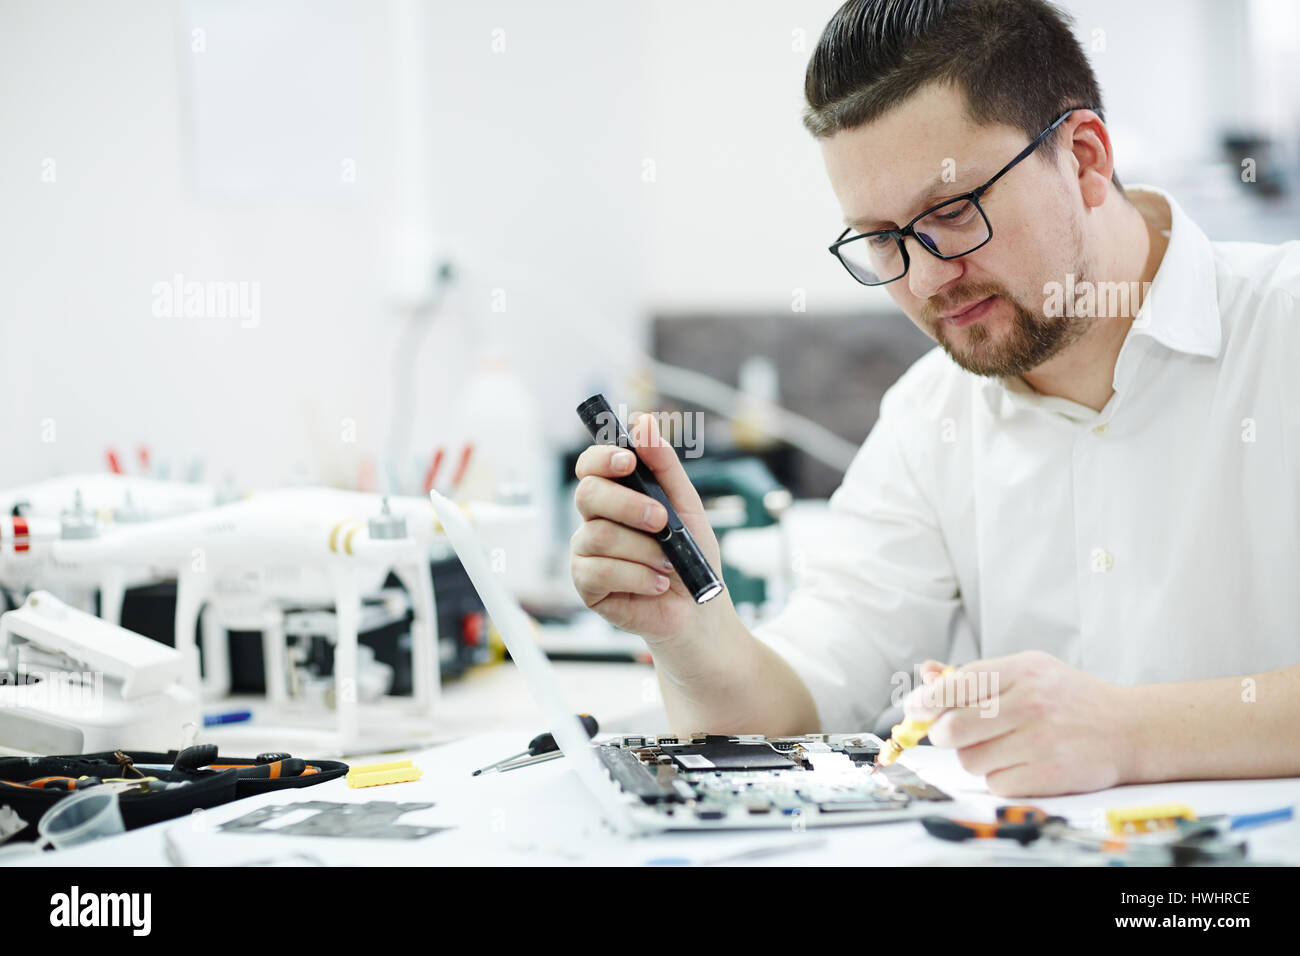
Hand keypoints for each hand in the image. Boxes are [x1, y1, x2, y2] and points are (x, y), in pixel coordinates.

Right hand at [569, 412, 731, 643]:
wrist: (699, 609)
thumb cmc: (690, 556)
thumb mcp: (687, 506)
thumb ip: (664, 466)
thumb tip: (643, 423)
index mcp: (615, 496)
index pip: (590, 465)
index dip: (602, 457)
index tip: (628, 460)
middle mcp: (594, 521)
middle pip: (588, 494)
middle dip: (628, 505)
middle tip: (661, 521)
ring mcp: (586, 554)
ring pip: (598, 536)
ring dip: (643, 550)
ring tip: (667, 564)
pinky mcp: (586, 586)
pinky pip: (600, 572)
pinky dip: (637, 577)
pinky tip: (656, 584)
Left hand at [904, 650, 1131, 796]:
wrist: (1128, 728)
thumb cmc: (1069, 698)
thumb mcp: (1029, 671)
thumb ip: (978, 675)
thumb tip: (927, 674)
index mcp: (1022, 670)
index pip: (957, 685)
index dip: (927, 700)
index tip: (913, 709)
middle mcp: (1031, 703)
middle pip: (955, 728)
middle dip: (943, 734)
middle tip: (951, 733)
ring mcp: (1041, 741)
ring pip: (971, 759)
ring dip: (974, 756)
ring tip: (999, 745)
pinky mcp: (1049, 775)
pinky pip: (996, 783)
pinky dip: (999, 777)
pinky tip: (1019, 762)